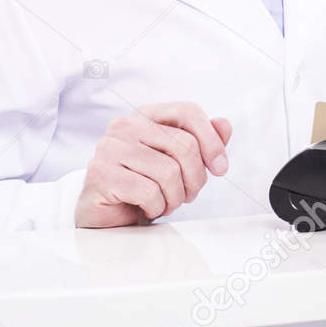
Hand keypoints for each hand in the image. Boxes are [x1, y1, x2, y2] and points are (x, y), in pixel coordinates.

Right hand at [75, 102, 232, 227]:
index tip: (221, 169)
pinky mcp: (102, 174)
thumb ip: (203, 142)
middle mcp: (125, 125)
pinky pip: (149, 192)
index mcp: (146, 115)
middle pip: (185, 145)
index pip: (188, 111)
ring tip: (167, 203)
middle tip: (188, 195)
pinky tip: (148, 208)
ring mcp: (110, 148)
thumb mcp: (180, 162)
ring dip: (176, 197)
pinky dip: (157, 207)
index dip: (212, 140)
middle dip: (195, 178)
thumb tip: (224, 124)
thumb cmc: (147, 184)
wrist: (109, 215)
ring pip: (169, 172)